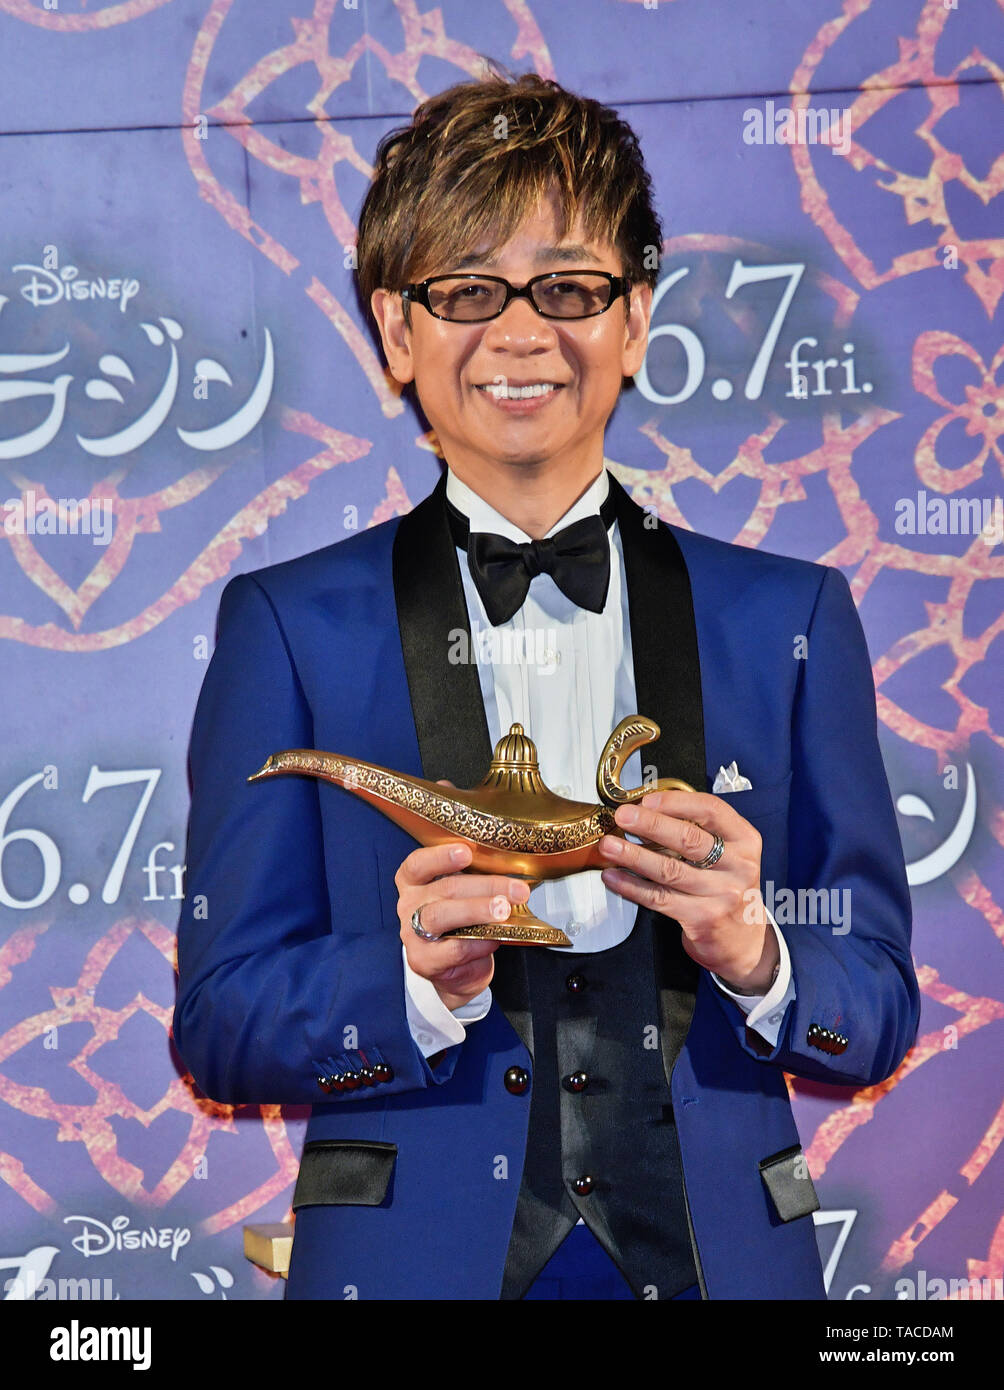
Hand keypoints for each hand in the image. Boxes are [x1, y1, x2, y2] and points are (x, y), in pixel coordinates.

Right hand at [396, 781, 529, 1009]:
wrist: (456, 967)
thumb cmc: (459, 915)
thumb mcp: (460, 876)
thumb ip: (454, 835)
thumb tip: (445, 785)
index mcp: (414, 879)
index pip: (418, 863)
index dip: (440, 856)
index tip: (466, 851)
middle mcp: (409, 904)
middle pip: (443, 890)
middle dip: (484, 886)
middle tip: (518, 888)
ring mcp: (414, 934)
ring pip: (443, 918)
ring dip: (478, 911)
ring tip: (506, 909)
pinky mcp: (425, 961)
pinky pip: (452, 950)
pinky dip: (477, 943)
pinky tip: (496, 938)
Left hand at [597, 790, 777, 992]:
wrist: (743, 940)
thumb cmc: (727, 888)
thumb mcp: (728, 854)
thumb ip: (699, 831)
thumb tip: (648, 811)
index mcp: (744, 840)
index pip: (712, 810)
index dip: (677, 802)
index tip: (648, 800)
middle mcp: (738, 865)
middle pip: (689, 839)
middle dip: (650, 825)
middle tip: (623, 816)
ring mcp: (722, 894)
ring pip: (670, 870)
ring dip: (634, 856)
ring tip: (609, 846)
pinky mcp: (704, 918)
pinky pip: (660, 898)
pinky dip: (632, 886)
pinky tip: (614, 877)